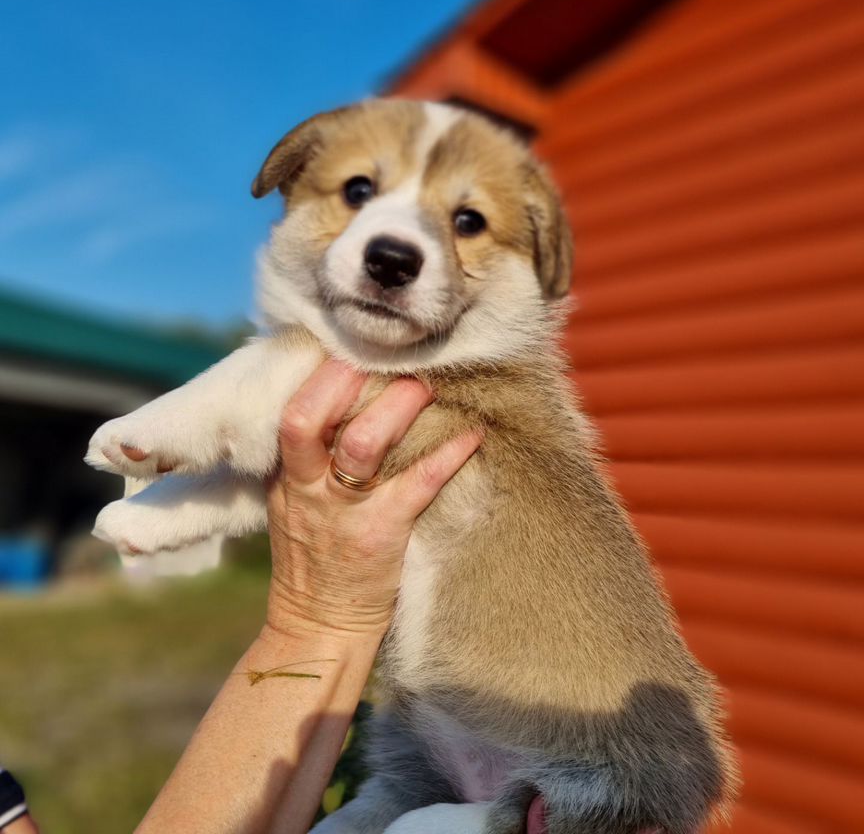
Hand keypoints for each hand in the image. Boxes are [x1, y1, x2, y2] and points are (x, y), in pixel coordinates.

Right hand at [265, 359, 481, 638]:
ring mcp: (344, 511)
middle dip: (348, 380)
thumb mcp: (291, 503)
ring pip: (364, 445)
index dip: (320, 376)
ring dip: (398, 409)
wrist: (318, 627)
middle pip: (312, 418)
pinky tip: (473, 434)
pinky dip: (448, 454)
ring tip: (426, 386)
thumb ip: (305, 458)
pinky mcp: (381, 535)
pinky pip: (417, 485)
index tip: (350, 348)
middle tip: (389, 359)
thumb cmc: (311, 558)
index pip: (290, 412)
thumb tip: (337, 404)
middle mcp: (308, 488)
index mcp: (286, 476)